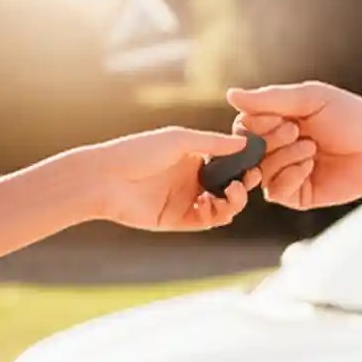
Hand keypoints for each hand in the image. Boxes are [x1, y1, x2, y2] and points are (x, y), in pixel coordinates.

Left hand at [85, 127, 271, 231]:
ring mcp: (185, 201)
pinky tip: (210, 202)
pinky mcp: (177, 220)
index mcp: (193, 158)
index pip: (228, 164)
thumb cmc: (138, 151)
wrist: (106, 179)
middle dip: (244, 185)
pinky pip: (206, 221)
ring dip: (234, 201)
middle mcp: (191, 180)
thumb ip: (213, 143)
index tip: (255, 162)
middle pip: (229, 188)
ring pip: (222, 207)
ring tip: (232, 192)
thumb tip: (245, 142)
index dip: (243, 165)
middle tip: (249, 180)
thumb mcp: (179, 140)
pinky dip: (215, 213)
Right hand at [227, 81, 361, 209]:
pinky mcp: (297, 195)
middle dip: (270, 141)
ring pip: (260, 173)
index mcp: (277, 122)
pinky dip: (289, 177)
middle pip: (247, 152)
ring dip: (283, 158)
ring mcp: (285, 173)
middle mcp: (276, 149)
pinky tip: (310, 167)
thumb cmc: (349, 117)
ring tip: (311, 148)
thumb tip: (229, 95)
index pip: (243, 127)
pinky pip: (275, 193)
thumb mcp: (309, 99)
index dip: (255, 125)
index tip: (283, 118)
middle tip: (298, 132)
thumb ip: (270, 99)